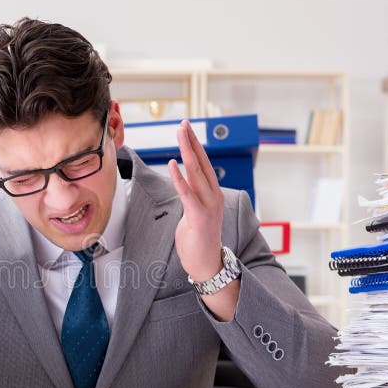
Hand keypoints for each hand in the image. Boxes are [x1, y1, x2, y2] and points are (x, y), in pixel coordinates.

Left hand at [167, 120, 224, 282]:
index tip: (187, 128)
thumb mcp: (193, 212)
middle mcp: (214, 196)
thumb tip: (184, 184)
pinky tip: (173, 164)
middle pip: (201, 163)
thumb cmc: (197, 239)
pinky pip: (188, 194)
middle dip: (192, 141)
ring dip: (187, 152)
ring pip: (197, 173)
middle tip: (184, 123)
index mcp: (212, 193)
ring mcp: (209, 206)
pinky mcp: (199, 217)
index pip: (203, 164)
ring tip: (181, 135)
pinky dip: (180, 178)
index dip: (195, 145)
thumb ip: (191, 196)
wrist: (205, 263)